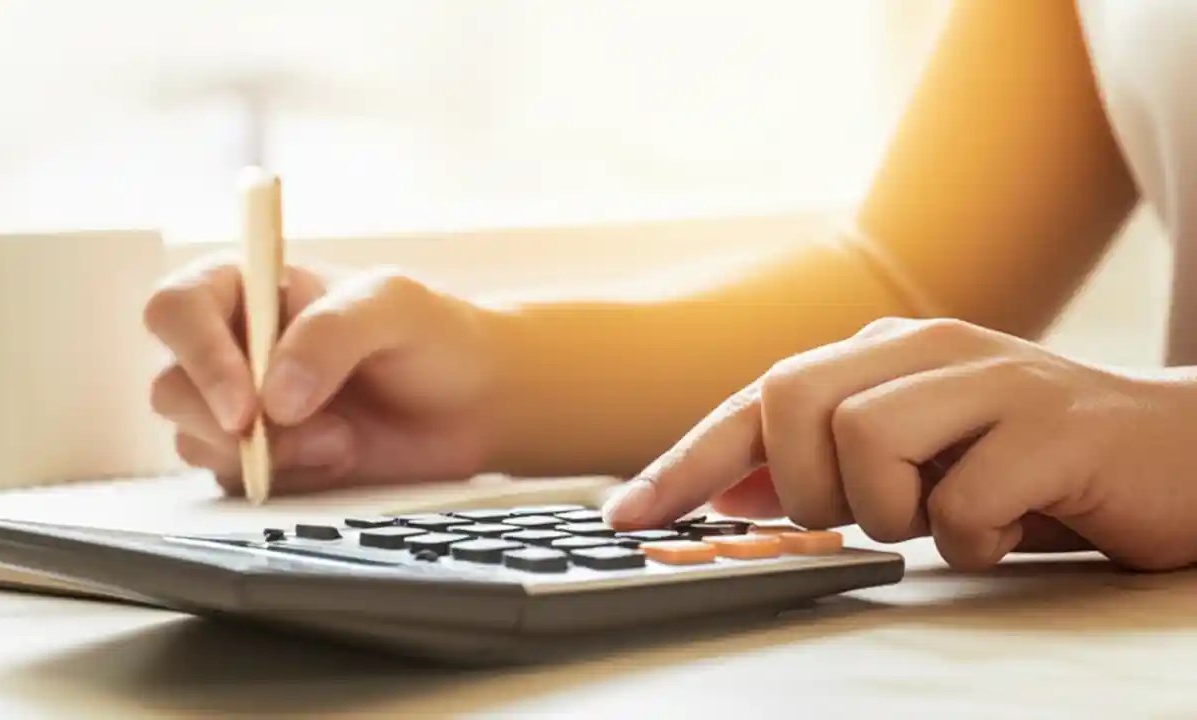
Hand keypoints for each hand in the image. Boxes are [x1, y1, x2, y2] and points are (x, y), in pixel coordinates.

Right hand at [143, 255, 498, 494]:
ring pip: (196, 441)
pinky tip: (341, 460)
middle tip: (309, 431)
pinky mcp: (259, 460)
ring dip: (269, 454)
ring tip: (345, 441)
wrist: (473, 405)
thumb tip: (274, 395)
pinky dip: (286, 479)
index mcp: (249, 288)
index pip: (177, 308)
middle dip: (232, 422)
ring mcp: (241, 408)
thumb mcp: (395, 307)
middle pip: (172, 387)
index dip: (197, 355)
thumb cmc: (434, 336)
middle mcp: (232, 347)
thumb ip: (333, 331)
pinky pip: (234, 481)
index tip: (247, 404)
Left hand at [603, 317, 1196, 571]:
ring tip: (953, 517)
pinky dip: (973, 539)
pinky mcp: (1055, 427)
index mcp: (883, 354)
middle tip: (876, 518)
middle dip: (807, 487)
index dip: (684, 461)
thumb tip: (734, 489)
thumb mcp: (918, 458)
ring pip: (866, 443)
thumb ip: (829, 463)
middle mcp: (927, 350)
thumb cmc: (1029, 463)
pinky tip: (1010, 527)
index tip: (626, 514)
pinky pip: (963, 501)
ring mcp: (994, 379)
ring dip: (896, 512)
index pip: (756, 400)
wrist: (1179, 453)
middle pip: (792, 402)